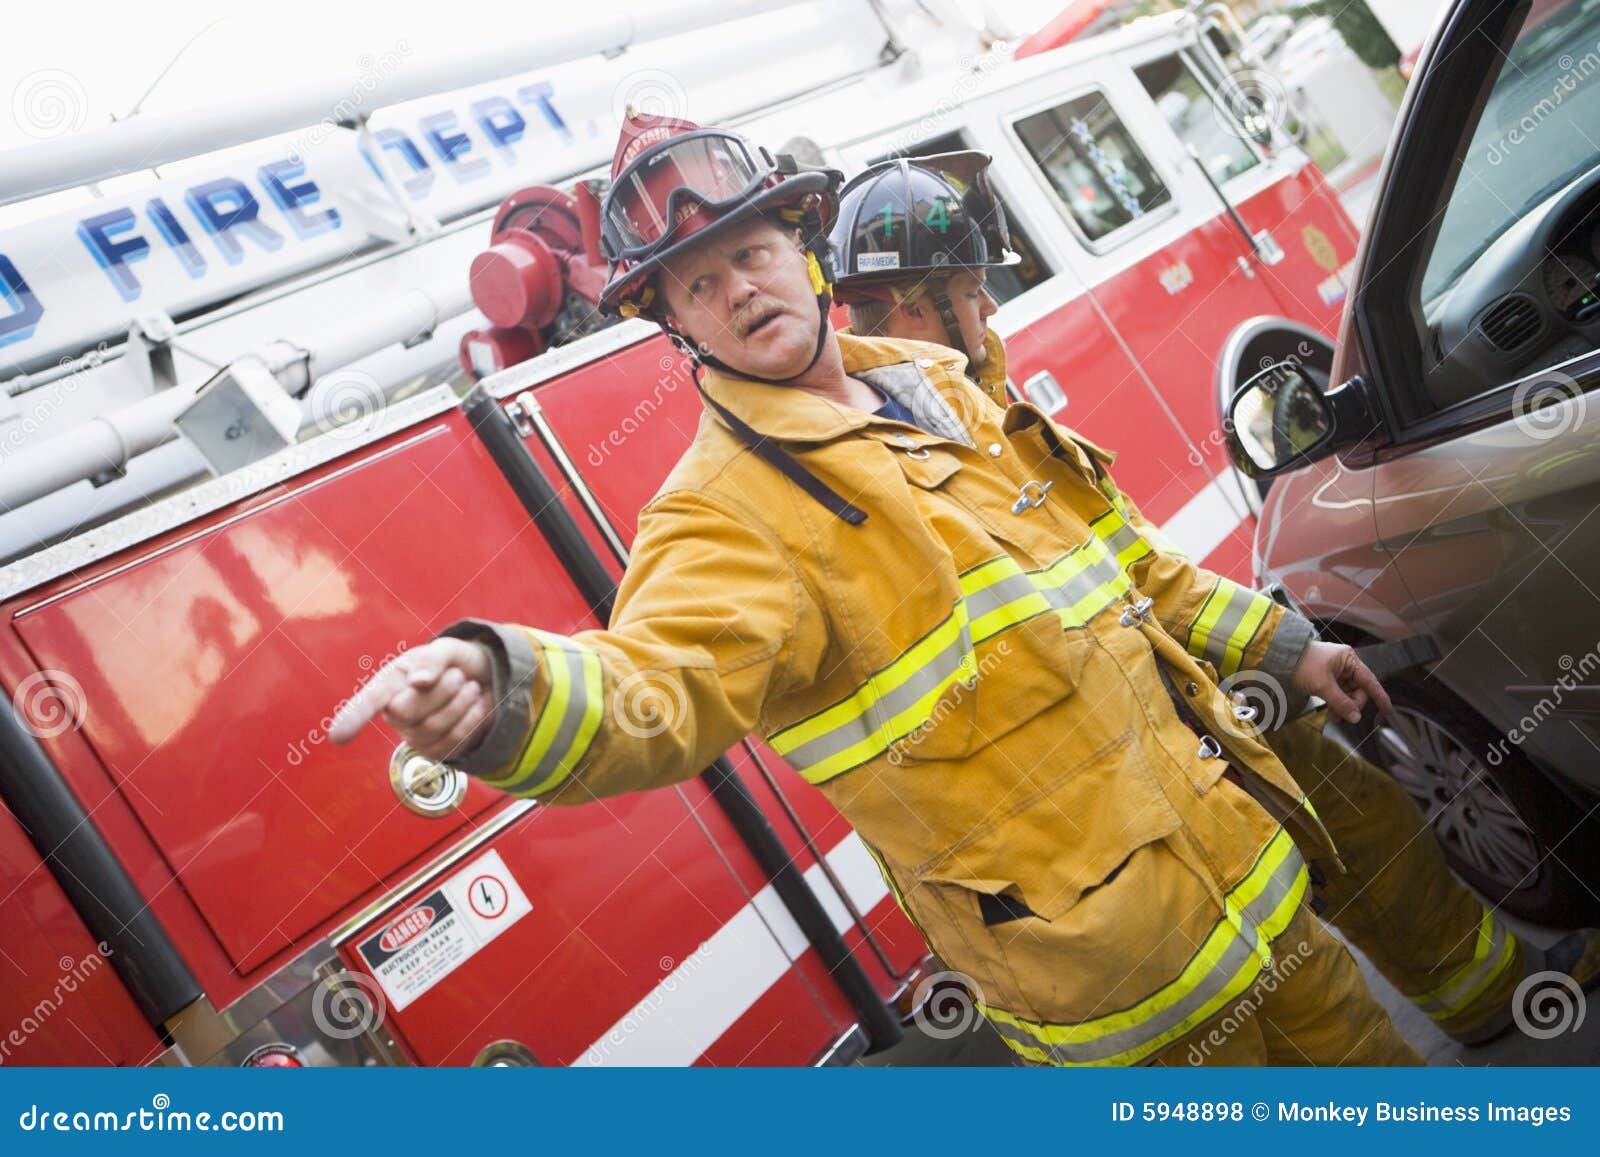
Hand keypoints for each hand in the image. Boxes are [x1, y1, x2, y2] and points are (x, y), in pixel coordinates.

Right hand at [328, 637, 496, 762]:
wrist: (485, 680)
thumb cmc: (455, 663)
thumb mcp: (447, 650)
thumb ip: (432, 660)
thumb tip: (418, 681)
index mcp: (391, 683)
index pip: (369, 702)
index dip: (354, 717)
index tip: (337, 736)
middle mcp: (395, 713)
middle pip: (406, 712)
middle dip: (440, 691)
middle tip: (458, 675)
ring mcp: (414, 735)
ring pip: (433, 727)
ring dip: (461, 702)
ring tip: (470, 687)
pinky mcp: (436, 751)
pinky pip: (453, 742)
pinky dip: (472, 720)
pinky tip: (476, 706)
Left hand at [1289, 640, 1393, 725]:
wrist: (1278, 659)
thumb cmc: (1301, 664)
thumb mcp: (1322, 685)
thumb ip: (1341, 702)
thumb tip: (1355, 717)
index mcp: (1349, 659)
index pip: (1369, 681)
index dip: (1379, 696)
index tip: (1388, 711)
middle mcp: (1345, 664)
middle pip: (1358, 690)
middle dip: (1352, 704)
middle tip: (1343, 715)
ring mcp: (1336, 671)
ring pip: (1347, 694)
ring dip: (1343, 706)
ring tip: (1334, 718)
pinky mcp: (1327, 678)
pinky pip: (1337, 693)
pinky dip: (1335, 703)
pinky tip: (1331, 714)